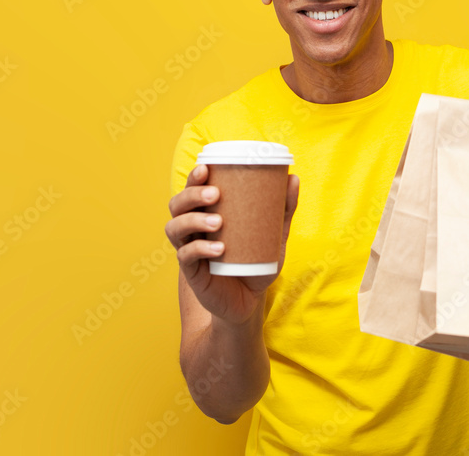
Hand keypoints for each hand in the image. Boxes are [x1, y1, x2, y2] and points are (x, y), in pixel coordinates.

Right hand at [165, 164, 299, 324]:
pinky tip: (219, 249)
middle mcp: (193, 229)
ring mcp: (189, 250)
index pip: (192, 189)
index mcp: (206, 213)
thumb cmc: (256, 261)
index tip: (205, 167)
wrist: (250, 300)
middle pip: (177, 205)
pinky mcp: (192, 273)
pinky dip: (200, 249)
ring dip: (193, 220)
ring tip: (218, 222)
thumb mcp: (274, 235)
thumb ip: (283, 209)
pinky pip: (186, 257)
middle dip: (191, 195)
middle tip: (214, 194)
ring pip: (175, 228)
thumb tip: (293, 178)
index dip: (193, 177)